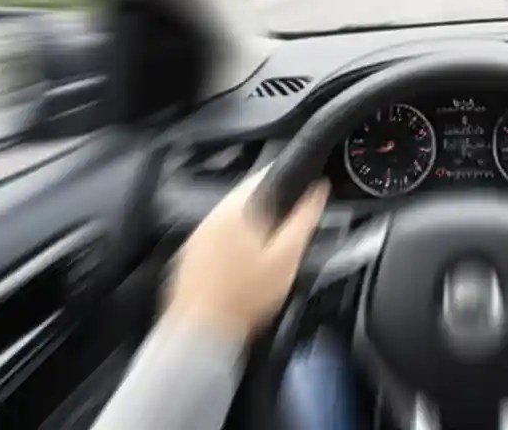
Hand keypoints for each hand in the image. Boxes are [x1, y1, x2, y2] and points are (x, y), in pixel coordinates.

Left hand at [162, 166, 329, 340]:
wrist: (201, 333)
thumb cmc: (246, 296)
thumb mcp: (286, 257)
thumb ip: (304, 220)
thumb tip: (318, 190)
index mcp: (235, 208)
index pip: (266, 175)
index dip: (290, 181)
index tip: (304, 194)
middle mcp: (211, 215)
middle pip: (248, 197)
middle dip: (270, 207)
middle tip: (289, 230)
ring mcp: (196, 236)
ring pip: (232, 219)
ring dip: (251, 226)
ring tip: (267, 251)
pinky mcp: (189, 256)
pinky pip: (217, 238)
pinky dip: (232, 245)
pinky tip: (242, 268)